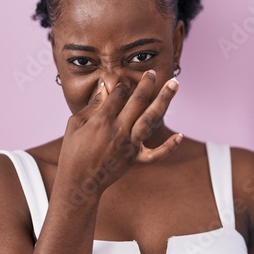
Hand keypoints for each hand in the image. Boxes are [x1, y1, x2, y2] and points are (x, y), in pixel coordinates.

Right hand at [57, 70, 182, 198]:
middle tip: (154, 72)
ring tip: (174, 84)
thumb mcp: (75, 124)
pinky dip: (169, 147)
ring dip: (164, 100)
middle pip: (138, 101)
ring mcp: (130, 145)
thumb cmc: (73, 151)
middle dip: (147, 84)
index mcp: (102, 120)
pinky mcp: (135, 159)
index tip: (125, 80)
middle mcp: (119, 130)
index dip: (123, 85)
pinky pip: (156, 154)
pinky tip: (180, 136)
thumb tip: (105, 88)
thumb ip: (92, 106)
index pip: (118, 95)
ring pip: (151, 119)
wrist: (79, 181)